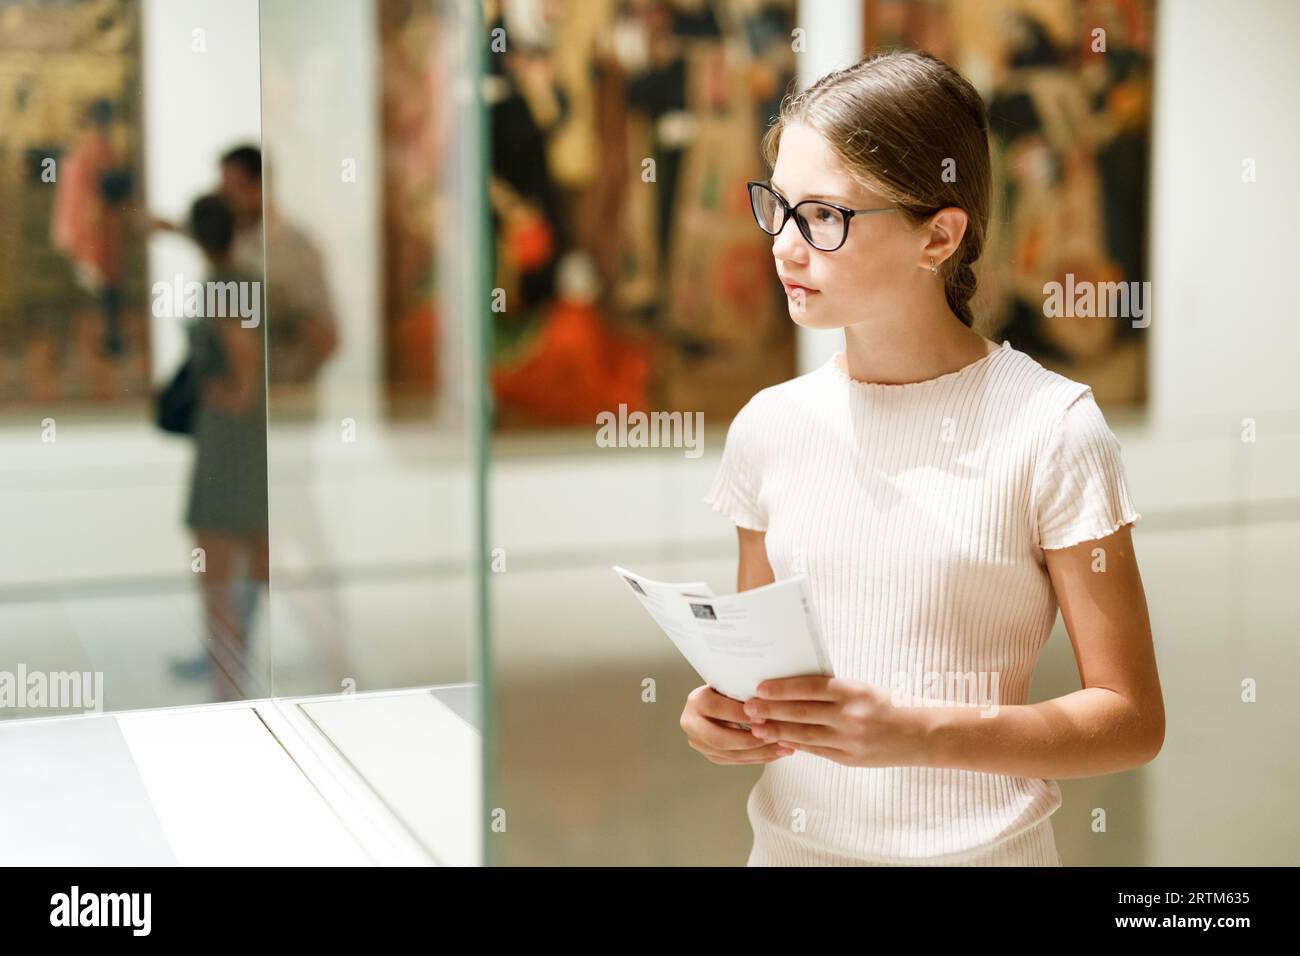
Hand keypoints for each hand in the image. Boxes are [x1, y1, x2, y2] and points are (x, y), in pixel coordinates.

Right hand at [680, 684, 793, 764]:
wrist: (719, 702)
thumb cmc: (730, 688)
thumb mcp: (732, 684)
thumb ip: (742, 692)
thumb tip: (768, 700)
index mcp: (696, 701)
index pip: (717, 709)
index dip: (740, 714)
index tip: (764, 716)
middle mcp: (692, 723)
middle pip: (719, 740)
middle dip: (750, 741)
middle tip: (774, 737)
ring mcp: (699, 742)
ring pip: (730, 754)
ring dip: (759, 753)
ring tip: (782, 748)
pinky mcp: (711, 755)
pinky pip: (736, 761)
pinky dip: (758, 758)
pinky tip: (776, 753)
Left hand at [742, 676, 929, 767]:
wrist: (918, 735)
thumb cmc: (887, 705)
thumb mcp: (863, 689)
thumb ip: (832, 690)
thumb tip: (793, 688)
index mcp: (853, 691)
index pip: (809, 687)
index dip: (782, 688)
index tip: (760, 687)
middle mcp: (849, 716)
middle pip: (801, 712)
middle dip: (771, 710)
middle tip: (747, 707)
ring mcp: (848, 740)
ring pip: (803, 735)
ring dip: (776, 731)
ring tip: (755, 727)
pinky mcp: (847, 758)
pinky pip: (814, 750)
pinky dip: (794, 745)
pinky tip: (778, 741)